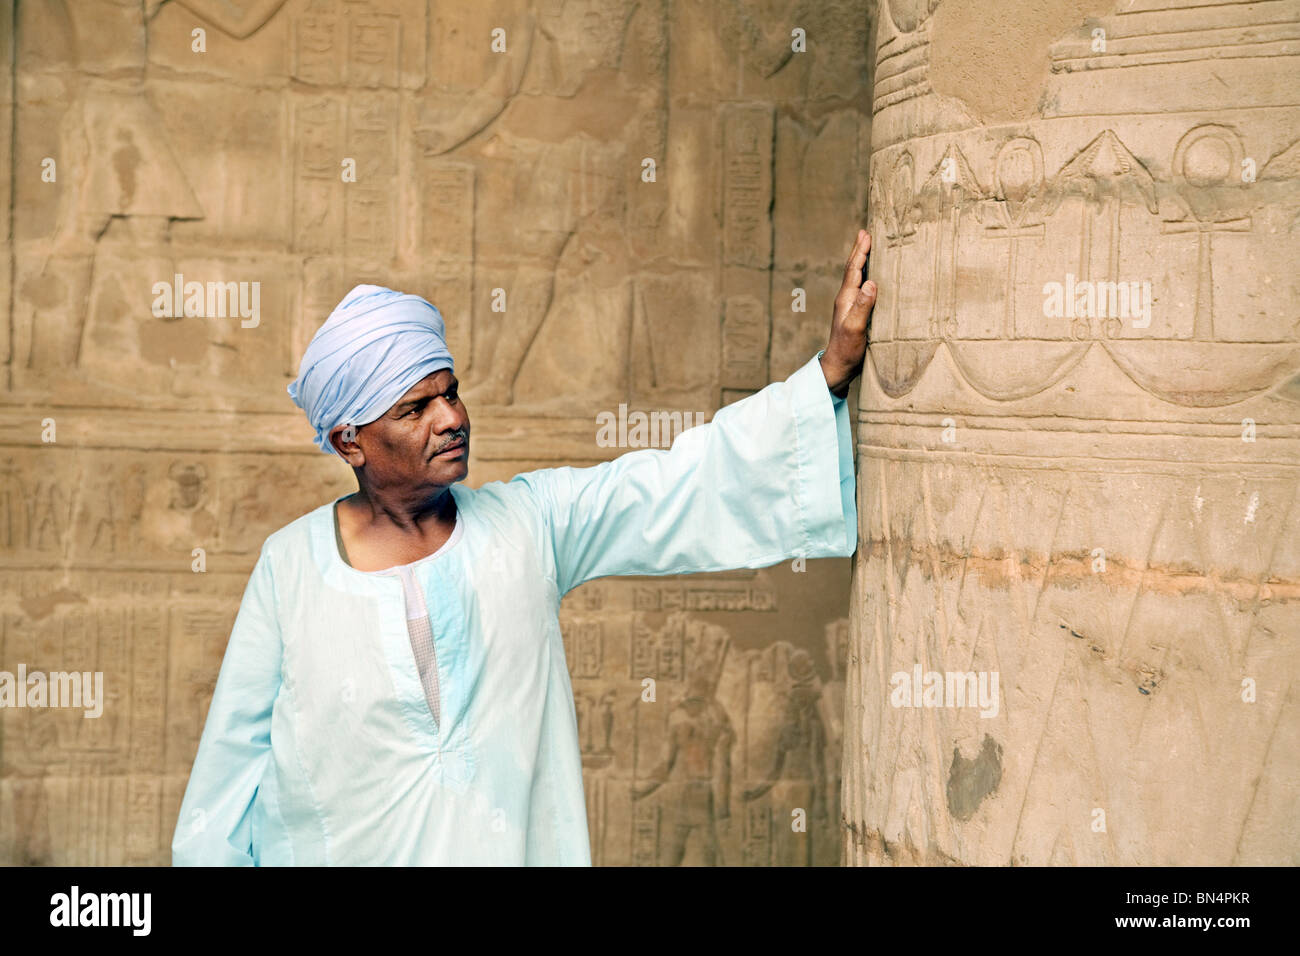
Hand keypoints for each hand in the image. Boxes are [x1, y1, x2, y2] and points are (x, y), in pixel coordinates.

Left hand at [820, 229, 875, 397]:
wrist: (838, 367)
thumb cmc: (847, 350)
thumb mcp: (855, 328)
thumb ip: (862, 306)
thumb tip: (871, 282)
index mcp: (845, 299)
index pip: (854, 270)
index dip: (860, 252)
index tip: (866, 234)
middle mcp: (846, 299)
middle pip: (852, 269)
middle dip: (859, 250)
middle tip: (865, 232)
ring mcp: (849, 306)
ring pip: (856, 277)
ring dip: (862, 261)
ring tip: (867, 248)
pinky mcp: (855, 314)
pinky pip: (861, 287)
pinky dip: (866, 276)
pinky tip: (872, 277)